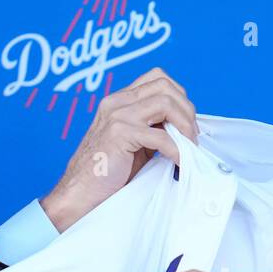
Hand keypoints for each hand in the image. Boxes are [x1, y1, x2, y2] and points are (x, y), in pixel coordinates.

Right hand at [40, 68, 199, 230]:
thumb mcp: (134, 143)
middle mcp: (116, 102)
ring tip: (189, 147)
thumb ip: (153, 128)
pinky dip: (177, 150)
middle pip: (164, 85)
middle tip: (192, 136)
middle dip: (186, 110)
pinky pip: (161, 136)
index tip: (188, 121)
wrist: (80, 194)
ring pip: (165, 103)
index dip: (180, 96)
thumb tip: (186, 129)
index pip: (157, 77)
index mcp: (119, 100)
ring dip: (185, 126)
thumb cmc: (107, 174)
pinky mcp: (119, 134)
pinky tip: (180, 163)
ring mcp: (117, 116)